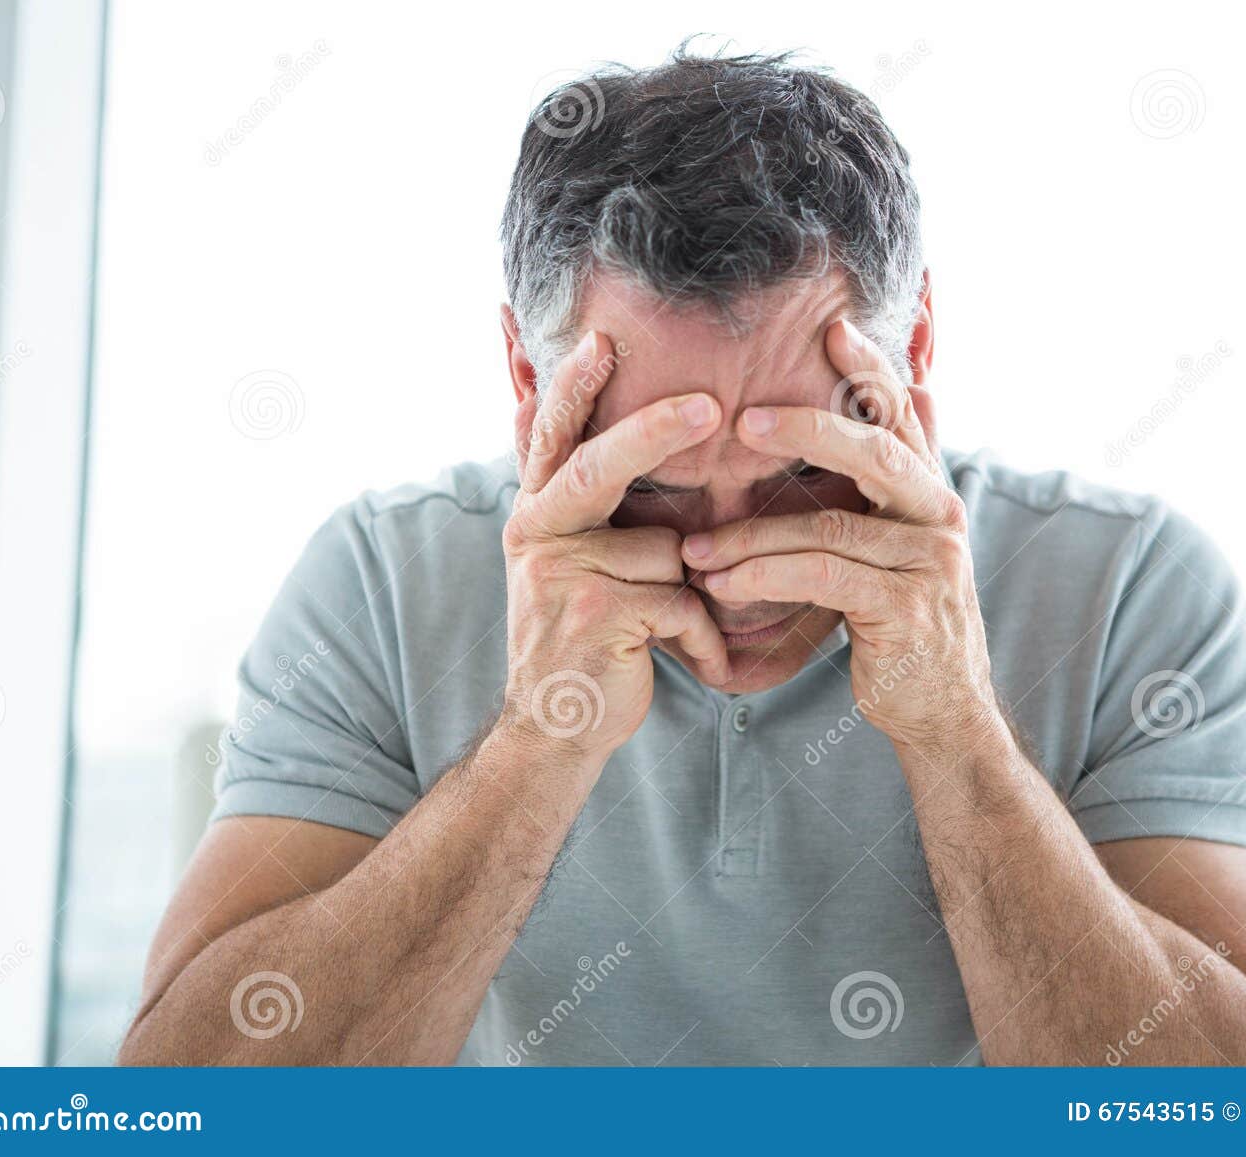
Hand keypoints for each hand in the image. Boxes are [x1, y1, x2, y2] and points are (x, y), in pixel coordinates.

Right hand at [501, 332, 729, 763]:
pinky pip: (682, 601)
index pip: (553, 436)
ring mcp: (560, 574)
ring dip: (688, 591)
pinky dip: (702, 636)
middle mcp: (536, 534)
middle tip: (710, 404)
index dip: (574, 387)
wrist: (552, 728)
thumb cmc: (581, 638)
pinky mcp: (595, 614)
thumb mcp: (566, 562)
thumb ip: (581, 503)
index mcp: (536, 513)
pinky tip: (691, 662)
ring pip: (666, 549)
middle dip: (655, 431)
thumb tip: (577, 420)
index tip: (601, 340)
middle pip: (598, 465)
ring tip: (665, 633)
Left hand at [681, 319, 998, 752]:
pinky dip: (765, 575)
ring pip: (828, 524)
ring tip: (693, 547)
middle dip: (807, 428)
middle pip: (873, 451)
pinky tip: (723, 583)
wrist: (940, 711)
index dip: (870, 369)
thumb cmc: (903, 624)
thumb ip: (893, 481)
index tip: (831, 327)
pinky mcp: (904, 607)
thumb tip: (920, 390)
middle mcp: (938, 516)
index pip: (900, 415)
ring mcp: (928, 561)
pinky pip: (823, 575)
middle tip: (743, 418)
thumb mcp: (902, 546)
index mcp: (929, 492)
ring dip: (751, 534)